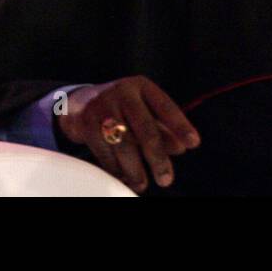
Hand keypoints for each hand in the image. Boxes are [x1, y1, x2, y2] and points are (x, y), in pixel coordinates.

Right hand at [56, 76, 199, 192]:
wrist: (78, 102)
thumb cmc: (120, 108)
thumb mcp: (142, 110)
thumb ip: (162, 127)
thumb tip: (181, 148)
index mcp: (141, 86)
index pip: (165, 106)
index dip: (180, 125)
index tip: (193, 143)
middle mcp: (123, 92)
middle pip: (145, 128)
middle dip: (157, 157)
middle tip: (166, 179)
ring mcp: (103, 106)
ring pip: (124, 144)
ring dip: (135, 169)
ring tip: (143, 184)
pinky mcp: (87, 122)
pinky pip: (105, 151)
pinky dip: (116, 168)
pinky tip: (123, 177)